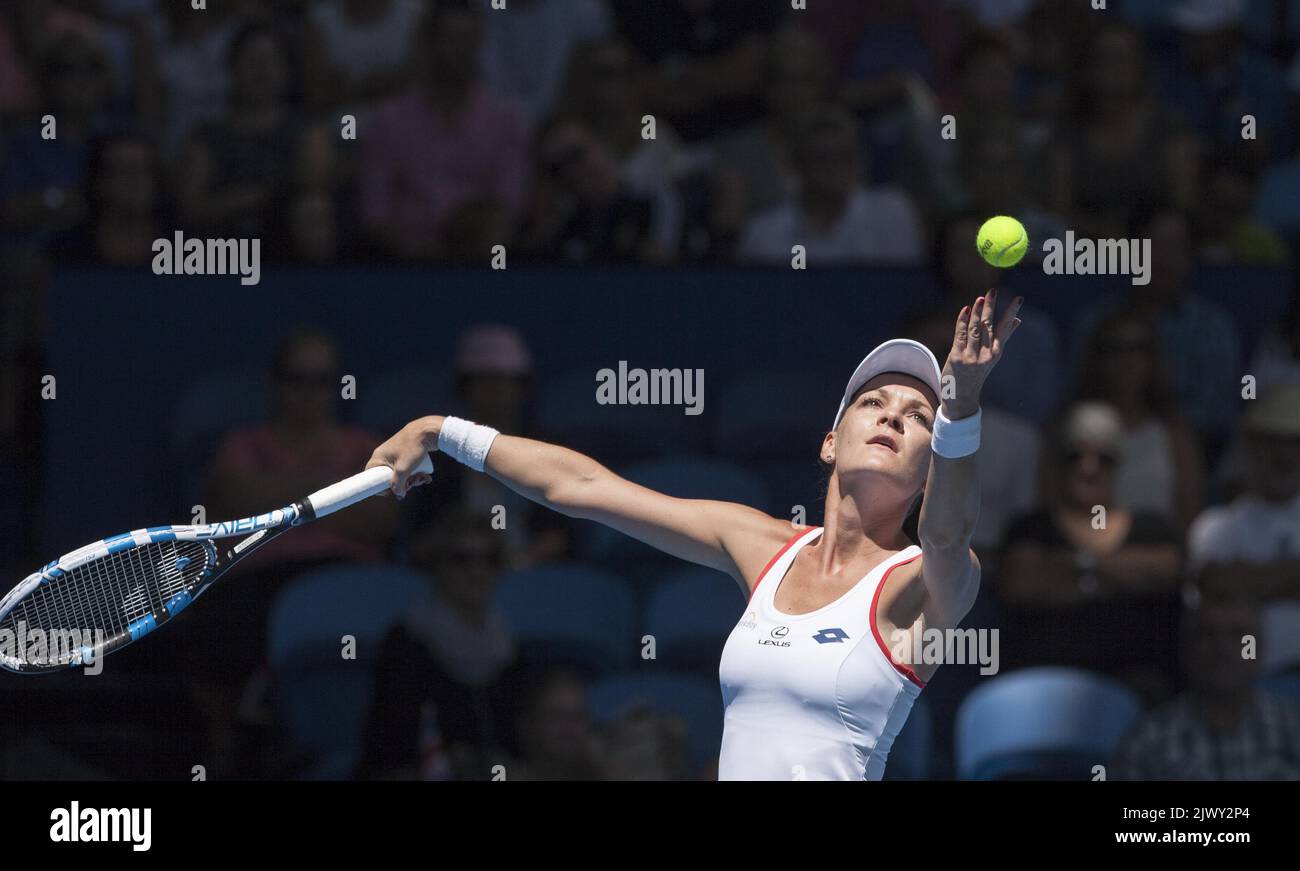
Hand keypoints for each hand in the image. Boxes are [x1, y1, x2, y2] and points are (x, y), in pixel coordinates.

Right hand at [366, 415, 441, 497]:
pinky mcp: (407, 453)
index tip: (391, 492)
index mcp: (379, 457)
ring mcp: (397, 455)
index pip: (371, 476)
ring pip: (402, 474)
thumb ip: (398, 484)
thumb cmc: (413, 447)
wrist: (429, 431)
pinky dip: (416, 473)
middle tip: (413, 484)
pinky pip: (409, 468)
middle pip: (390, 478)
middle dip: (403, 484)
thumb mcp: (403, 469)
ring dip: (413, 480)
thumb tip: (399, 495)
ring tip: (423, 478)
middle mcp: (386, 455)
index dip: (379, 486)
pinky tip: (426, 476)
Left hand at [942, 287, 1021, 417]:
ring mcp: (971, 356)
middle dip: (991, 307)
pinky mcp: (956, 357)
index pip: (1006, 328)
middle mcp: (985, 354)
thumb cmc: (977, 373)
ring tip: (980, 298)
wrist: (962, 397)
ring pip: (974, 328)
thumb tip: (1017, 320)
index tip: (1019, 299)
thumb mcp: (993, 357)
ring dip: (976, 311)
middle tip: (992, 291)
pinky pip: (960, 334)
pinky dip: (962, 321)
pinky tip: (965, 309)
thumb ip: (1003, 338)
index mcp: (996, 352)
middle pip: (988, 325)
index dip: (1011, 312)